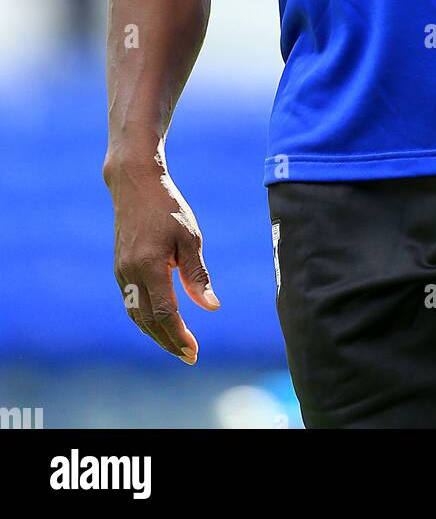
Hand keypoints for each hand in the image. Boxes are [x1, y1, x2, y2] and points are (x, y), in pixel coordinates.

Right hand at [104, 158, 219, 362]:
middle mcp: (130, 273)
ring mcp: (121, 272)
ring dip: (155, 334)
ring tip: (177, 345)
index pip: (164, 313)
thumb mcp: (190, 237)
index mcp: (149, 265)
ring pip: (136, 315)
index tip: (194, 351)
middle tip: (189, 356)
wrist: (134, 184)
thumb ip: (197, 274)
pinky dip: (145, 318)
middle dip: (168, 342)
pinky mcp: (119, 269)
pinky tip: (161, 322)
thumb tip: (211, 307)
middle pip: (147, 321)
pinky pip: (131, 303)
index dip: (178, 335)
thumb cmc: (168, 207)